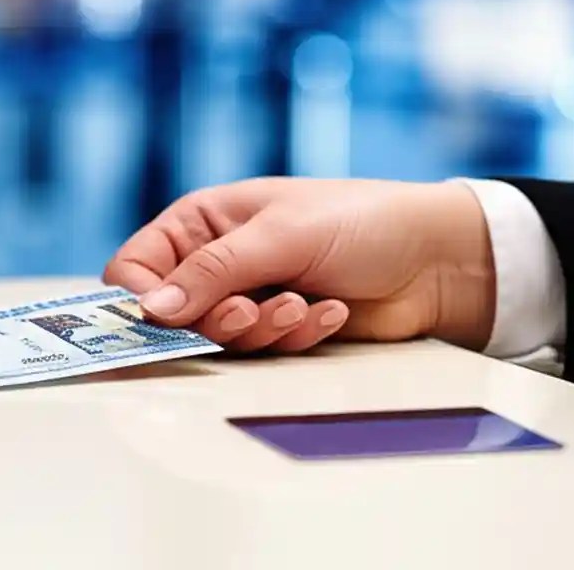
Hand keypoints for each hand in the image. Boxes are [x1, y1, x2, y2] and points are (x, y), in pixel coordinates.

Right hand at [104, 178, 494, 353]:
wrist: (437, 259)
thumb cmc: (360, 221)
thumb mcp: (280, 235)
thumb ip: (213, 272)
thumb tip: (150, 309)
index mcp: (202, 221)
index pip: (136, 266)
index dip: (136, 297)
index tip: (158, 322)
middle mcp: (217, 261)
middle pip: (173, 313)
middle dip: (214, 319)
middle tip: (251, 311)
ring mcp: (249, 297)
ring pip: (219, 339)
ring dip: (261, 330)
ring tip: (301, 307)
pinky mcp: (280, 330)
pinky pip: (263, 351)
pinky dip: (294, 336)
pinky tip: (329, 313)